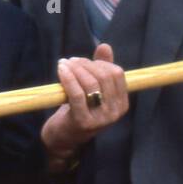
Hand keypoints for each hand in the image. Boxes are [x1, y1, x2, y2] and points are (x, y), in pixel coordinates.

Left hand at [41, 43, 128, 167]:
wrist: (63, 137)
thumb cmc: (78, 109)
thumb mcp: (92, 89)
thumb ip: (101, 69)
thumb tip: (105, 46)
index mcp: (121, 103)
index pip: (117, 74)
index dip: (99, 63)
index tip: (82, 61)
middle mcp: (115, 112)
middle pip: (104, 77)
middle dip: (86, 65)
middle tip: (71, 62)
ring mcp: (101, 119)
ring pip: (91, 84)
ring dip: (75, 69)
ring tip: (63, 64)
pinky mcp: (83, 122)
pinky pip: (77, 94)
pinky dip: (68, 78)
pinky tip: (60, 70)